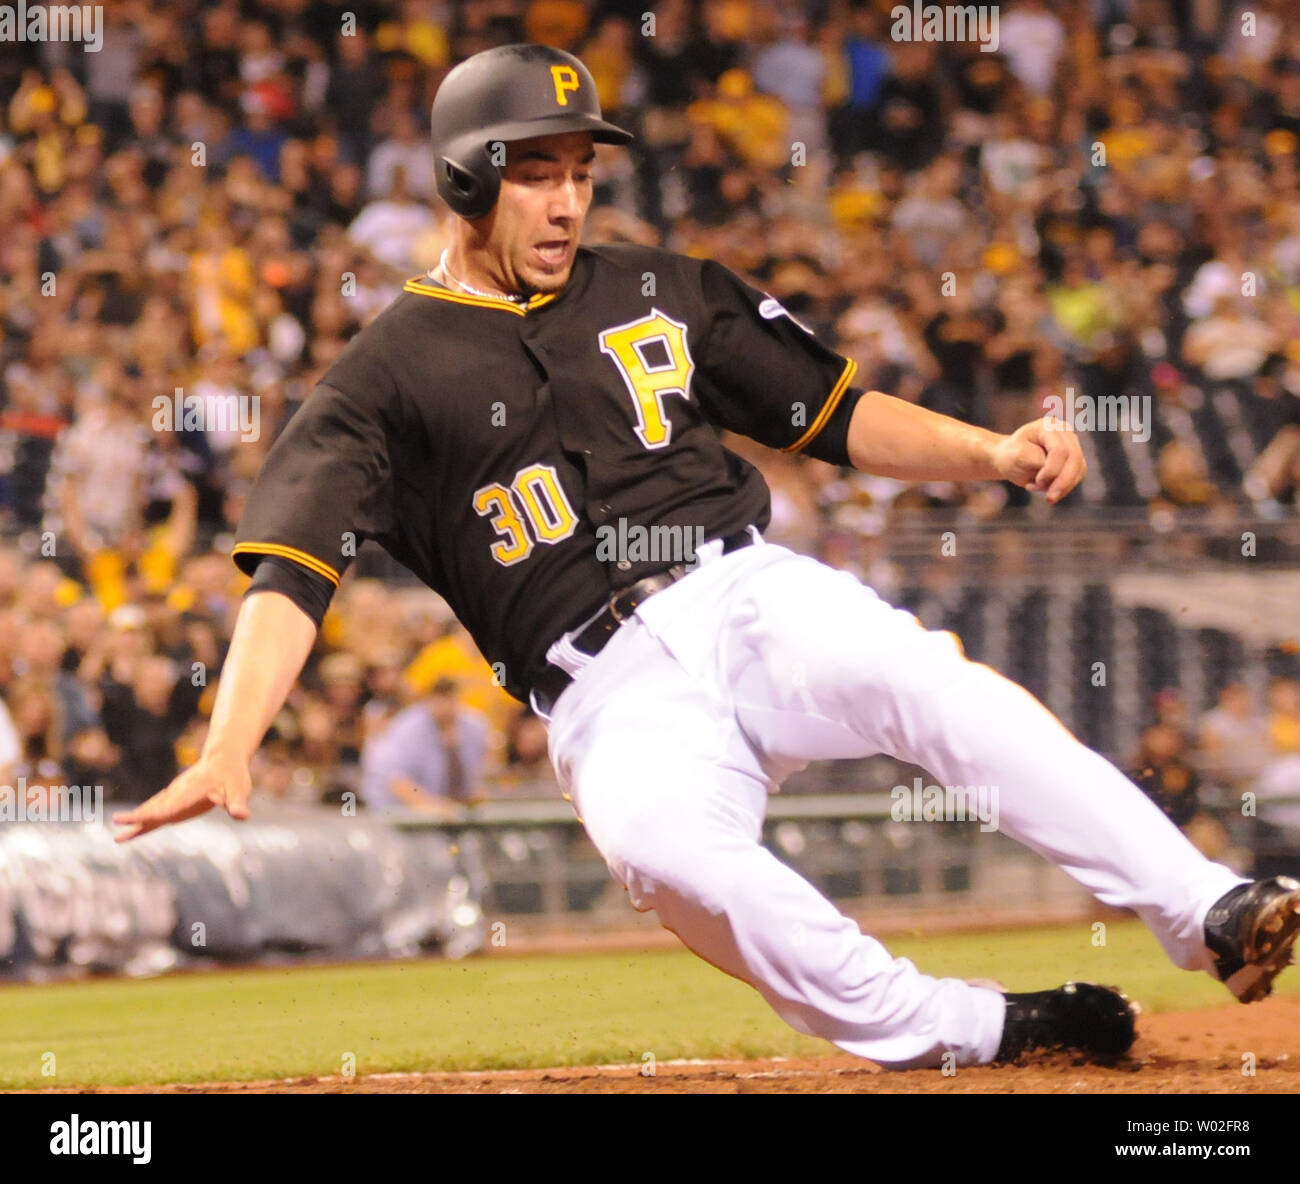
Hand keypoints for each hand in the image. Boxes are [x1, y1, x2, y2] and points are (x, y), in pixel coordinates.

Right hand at [112, 751, 252, 842]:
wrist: (224, 757)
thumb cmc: (233, 774)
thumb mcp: (239, 789)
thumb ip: (237, 803)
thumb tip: (241, 815)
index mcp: (191, 791)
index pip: (170, 806)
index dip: (153, 814)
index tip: (136, 820)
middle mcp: (178, 792)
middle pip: (155, 807)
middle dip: (136, 818)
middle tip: (116, 827)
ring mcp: (175, 795)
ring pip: (152, 809)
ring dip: (136, 821)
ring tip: (118, 836)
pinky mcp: (176, 799)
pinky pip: (157, 809)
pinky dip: (144, 819)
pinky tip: (134, 829)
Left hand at [990, 416, 1086, 503]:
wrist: (1009, 459)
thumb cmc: (1010, 456)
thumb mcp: (1016, 457)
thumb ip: (1036, 460)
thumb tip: (1054, 470)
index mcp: (1048, 426)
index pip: (1060, 450)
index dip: (1052, 470)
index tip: (1037, 482)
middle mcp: (1064, 431)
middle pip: (1074, 459)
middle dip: (1062, 482)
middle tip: (1049, 499)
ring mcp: (1072, 443)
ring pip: (1079, 468)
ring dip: (1063, 486)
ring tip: (1040, 490)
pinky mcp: (1075, 458)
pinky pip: (1078, 476)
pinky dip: (1064, 487)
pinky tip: (1046, 488)